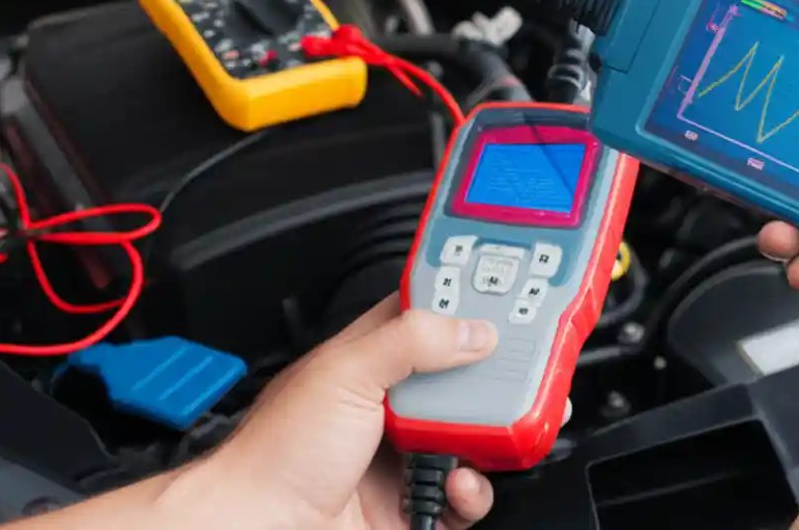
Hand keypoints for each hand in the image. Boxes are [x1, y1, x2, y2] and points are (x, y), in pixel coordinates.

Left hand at [166, 294, 500, 529]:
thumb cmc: (272, 456)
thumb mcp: (344, 374)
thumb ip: (411, 341)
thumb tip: (471, 330)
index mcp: (371, 359)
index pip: (430, 314)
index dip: (467, 303)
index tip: (509, 296)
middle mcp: (392, 404)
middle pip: (465, 378)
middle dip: (499, 377)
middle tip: (527, 372)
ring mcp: (406, 455)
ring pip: (475, 437)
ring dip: (492, 438)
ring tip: (490, 434)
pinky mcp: (416, 502)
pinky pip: (467, 493)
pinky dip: (473, 492)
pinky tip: (456, 484)